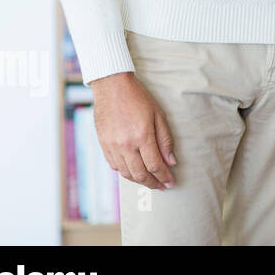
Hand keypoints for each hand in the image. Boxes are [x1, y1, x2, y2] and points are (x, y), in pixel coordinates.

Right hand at [90, 72, 175, 189]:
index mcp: (142, 136)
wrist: (112, 87)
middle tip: (162, 186)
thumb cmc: (138, 98)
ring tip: (150, 182)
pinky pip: (115, 166)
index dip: (164, 177)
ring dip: (139, 181)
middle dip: (153, 183)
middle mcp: (126, 145)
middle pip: (140, 174)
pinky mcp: (103, 145)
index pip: (155, 165)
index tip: (170, 182)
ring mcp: (112, 146)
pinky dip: (125, 172)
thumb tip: (170, 161)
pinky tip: (134, 171)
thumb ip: (165, 140)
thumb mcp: (158, 115)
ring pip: (126, 173)